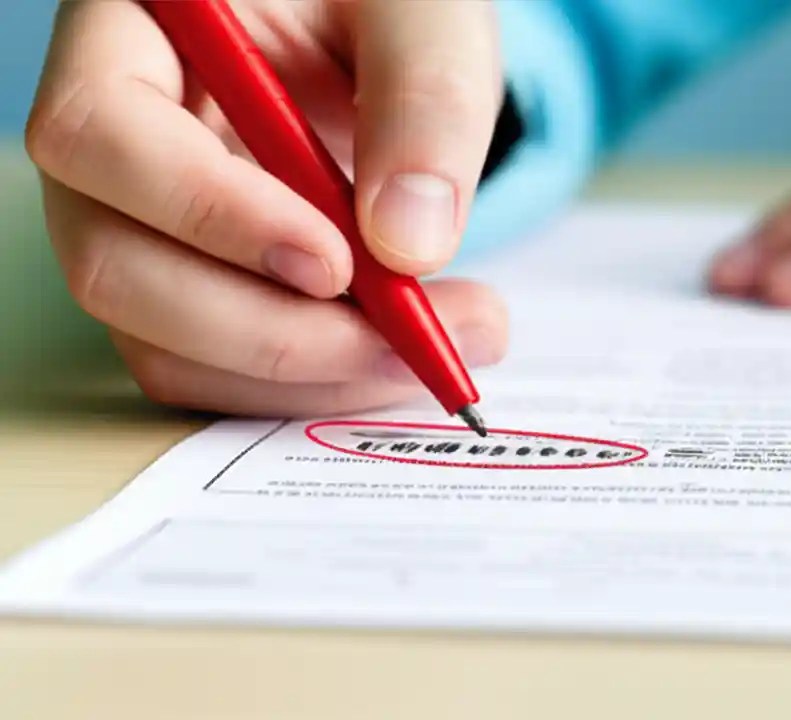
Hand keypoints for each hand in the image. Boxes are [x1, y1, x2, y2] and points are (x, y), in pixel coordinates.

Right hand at [27, 0, 506, 414]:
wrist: (396, 43)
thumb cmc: (390, 5)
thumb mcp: (424, 18)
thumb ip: (425, 103)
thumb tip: (408, 244)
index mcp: (133, 33)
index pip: (101, 131)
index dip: (208, 213)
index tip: (337, 263)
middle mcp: (112, 143)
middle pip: (115, 264)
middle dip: (272, 330)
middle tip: (414, 340)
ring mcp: (141, 225)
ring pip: (164, 344)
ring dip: (304, 373)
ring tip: (436, 347)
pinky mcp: (190, 287)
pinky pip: (216, 372)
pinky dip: (307, 383)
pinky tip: (396, 351)